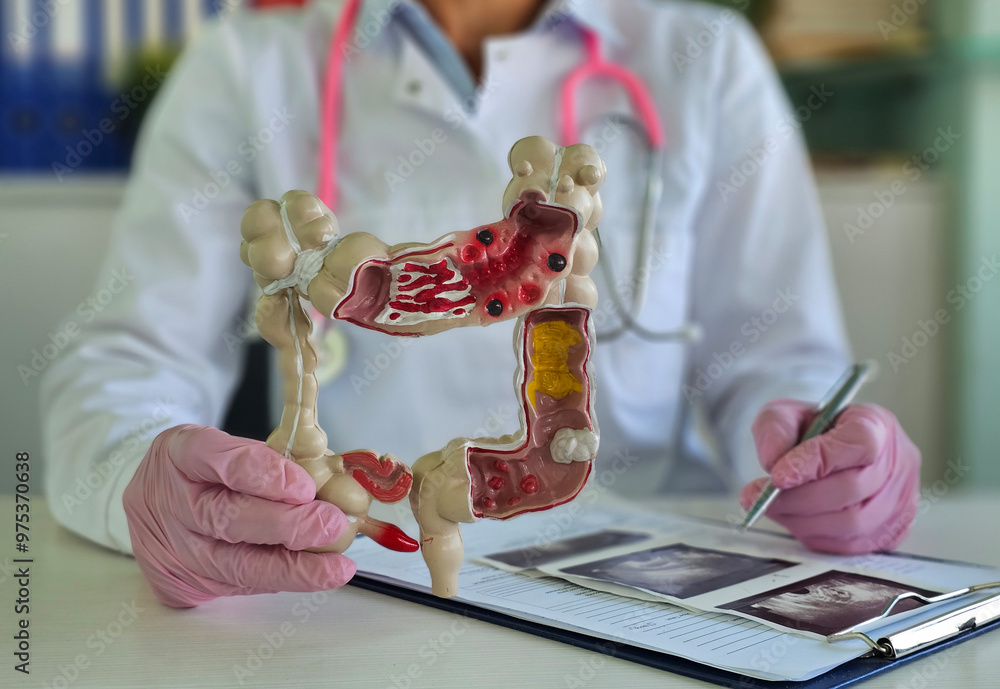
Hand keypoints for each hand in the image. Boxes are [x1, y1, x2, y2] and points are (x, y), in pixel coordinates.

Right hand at [123, 425, 355, 606]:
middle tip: (331, 524)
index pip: (220, 461)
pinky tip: (313, 576)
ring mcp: (172, 548)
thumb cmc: (205, 473)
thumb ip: (273, 459)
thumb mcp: (229, 446)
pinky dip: (280, 579)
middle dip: (287, 525)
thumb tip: (333, 481)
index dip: (264, 474)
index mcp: (180, 453)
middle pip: (226, 518)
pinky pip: (237, 585)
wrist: (152, 506)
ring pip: (234, 565)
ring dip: (293, 568)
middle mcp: (170, 502)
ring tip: (335, 567)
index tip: (305, 486)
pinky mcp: (180, 584)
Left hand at [740, 400, 920, 553]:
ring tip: (773, 508)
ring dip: (802, 520)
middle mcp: (898, 462)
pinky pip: (851, 545)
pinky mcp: (892, 531)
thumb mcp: (787, 414)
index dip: (817, 462)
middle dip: (798, 498)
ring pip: (851, 523)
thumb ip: (776, 428)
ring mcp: (900, 500)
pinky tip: (795, 520)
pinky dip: (816, 536)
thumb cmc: (813, 430)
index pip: (858, 444)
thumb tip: (772, 462)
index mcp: (877, 424)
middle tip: (761, 497)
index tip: (778, 476)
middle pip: (852, 488)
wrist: (830, 448)